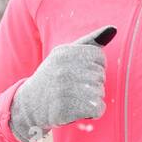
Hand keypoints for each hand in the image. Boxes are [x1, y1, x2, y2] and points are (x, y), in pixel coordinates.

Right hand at [9, 25, 113, 141]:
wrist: (28, 105)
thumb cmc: (52, 77)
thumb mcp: (65, 55)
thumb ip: (90, 42)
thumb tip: (113, 29)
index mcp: (64, 52)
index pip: (98, 56)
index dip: (93, 67)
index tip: (77, 73)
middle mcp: (64, 68)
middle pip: (100, 75)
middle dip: (92, 85)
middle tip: (72, 88)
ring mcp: (64, 88)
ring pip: (100, 93)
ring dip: (91, 99)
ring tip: (73, 99)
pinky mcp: (67, 109)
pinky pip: (98, 109)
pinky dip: (92, 112)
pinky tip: (77, 110)